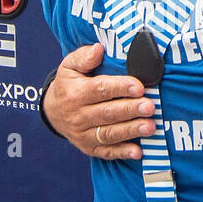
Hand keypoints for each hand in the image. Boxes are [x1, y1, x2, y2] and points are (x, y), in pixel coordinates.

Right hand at [43, 43, 154, 158]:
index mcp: (76, 93)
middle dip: (130, 110)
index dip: (120, 88)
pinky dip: (122, 153)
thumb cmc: (68, 85)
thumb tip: (98, 49)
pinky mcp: (89, 147)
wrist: (52, 112)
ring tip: (149, 127)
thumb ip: (84, 57)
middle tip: (150, 107)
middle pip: (107, 113)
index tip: (138, 86)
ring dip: (131, 131)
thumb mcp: (69, 66)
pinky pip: (106, 152)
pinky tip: (137, 152)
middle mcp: (78, 115)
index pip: (100, 89)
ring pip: (109, 133)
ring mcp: (83, 134)